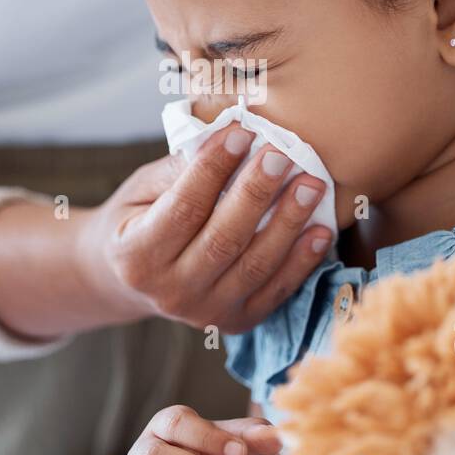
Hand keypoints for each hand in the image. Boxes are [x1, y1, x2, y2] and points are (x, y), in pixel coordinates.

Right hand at [76, 126, 332, 333]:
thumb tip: (224, 142)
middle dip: (256, 193)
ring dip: (288, 223)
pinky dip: (302, 261)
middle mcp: (170, 292)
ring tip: (310, 185)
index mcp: (136, 256)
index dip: (212, 169)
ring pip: (255, 266)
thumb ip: (176, 172)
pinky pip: (275, 290)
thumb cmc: (137, 221)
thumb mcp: (139, 191)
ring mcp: (206, 311)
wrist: (133, 281)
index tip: (239, 133)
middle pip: (223, 239)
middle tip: (283, 155)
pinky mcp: (237, 321)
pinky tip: (321, 229)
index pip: (182, 208)